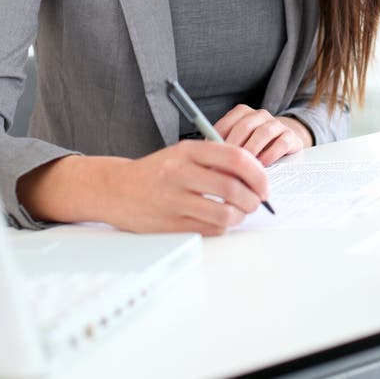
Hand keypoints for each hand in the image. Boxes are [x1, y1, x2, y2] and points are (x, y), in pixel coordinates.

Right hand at [109, 141, 268, 234]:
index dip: (258, 173)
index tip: (264, 184)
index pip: (235, 157)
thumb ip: (214, 159)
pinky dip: (222, 226)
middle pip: (233, 187)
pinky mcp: (170, 224)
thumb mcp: (183, 154)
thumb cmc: (156, 171)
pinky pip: (210, 228)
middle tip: (256, 202)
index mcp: (188, 150)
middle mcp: (181, 173)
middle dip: (253, 199)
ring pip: (224, 212)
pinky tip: (219, 220)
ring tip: (239, 213)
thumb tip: (253, 174)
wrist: (116, 189)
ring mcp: (174, 200)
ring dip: (240, 216)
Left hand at [213, 105, 312, 166]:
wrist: (284, 141)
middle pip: (244, 127)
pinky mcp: (290, 136)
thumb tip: (209, 160)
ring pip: (263, 133)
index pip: (226, 124)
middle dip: (234, 147)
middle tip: (227, 165)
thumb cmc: (254, 144)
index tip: (211, 158)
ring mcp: (276, 124)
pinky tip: (262, 166)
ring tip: (245, 167)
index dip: (217, 141)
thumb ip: (225, 145)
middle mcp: (259, 115)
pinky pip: (281, 142)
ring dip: (252, 150)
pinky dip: (270, 154)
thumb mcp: (239, 141)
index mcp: (242, 112)